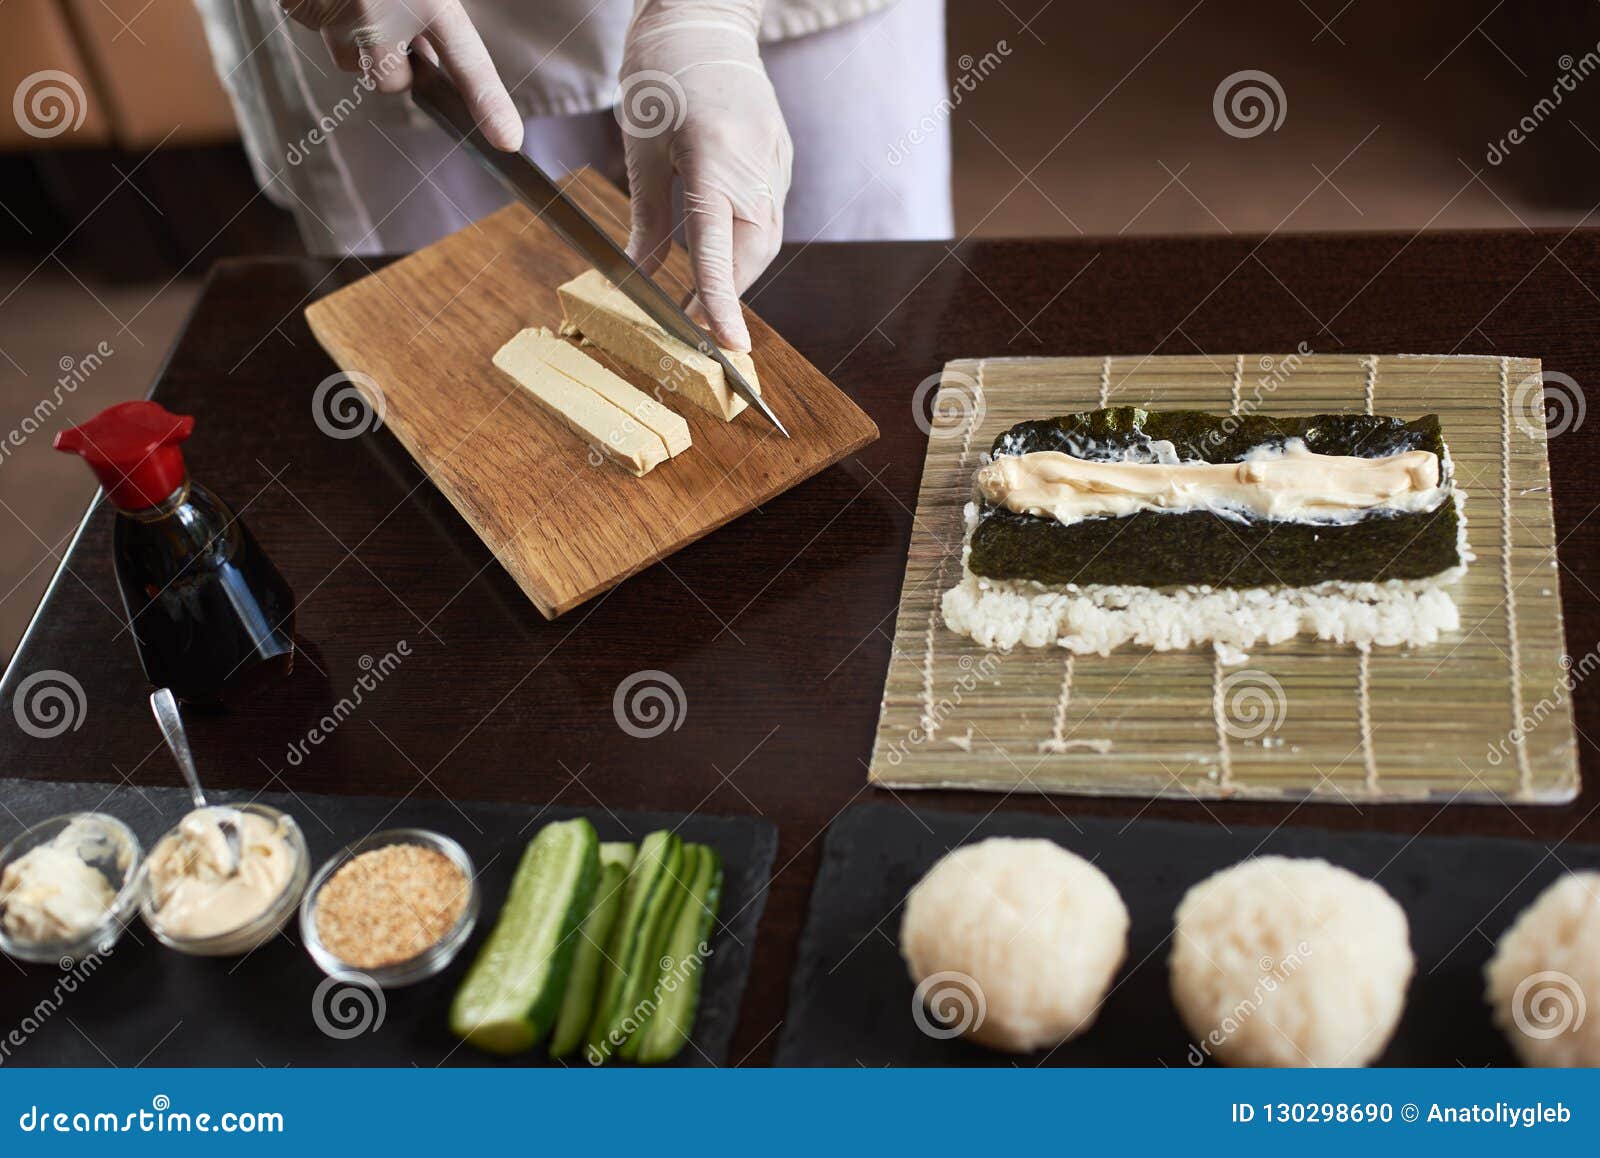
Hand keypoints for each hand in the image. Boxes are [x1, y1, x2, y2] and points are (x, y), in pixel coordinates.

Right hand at [280, 0, 521, 149]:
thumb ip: (435, 14)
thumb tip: (433, 56)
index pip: (467, 62)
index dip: (488, 103)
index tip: (508, 140)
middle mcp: (381, 16)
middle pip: (392, 78)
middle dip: (396, 61)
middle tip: (398, 19)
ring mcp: (334, 15)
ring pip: (351, 56)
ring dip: (358, 37)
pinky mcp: (297, 6)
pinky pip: (317, 26)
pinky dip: (324, 10)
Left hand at [618, 0, 792, 351]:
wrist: (703, 19)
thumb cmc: (662, 75)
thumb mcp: (642, 151)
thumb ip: (649, 220)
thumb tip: (642, 277)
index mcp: (716, 162)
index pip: (720, 252)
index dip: (721, 303)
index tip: (727, 345)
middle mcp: (756, 168)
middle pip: (751, 256)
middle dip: (724, 294)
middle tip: (690, 323)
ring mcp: (774, 164)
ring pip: (762, 240)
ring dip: (734, 272)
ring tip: (700, 294)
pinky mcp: (778, 159)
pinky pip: (764, 215)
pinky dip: (741, 241)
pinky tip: (717, 246)